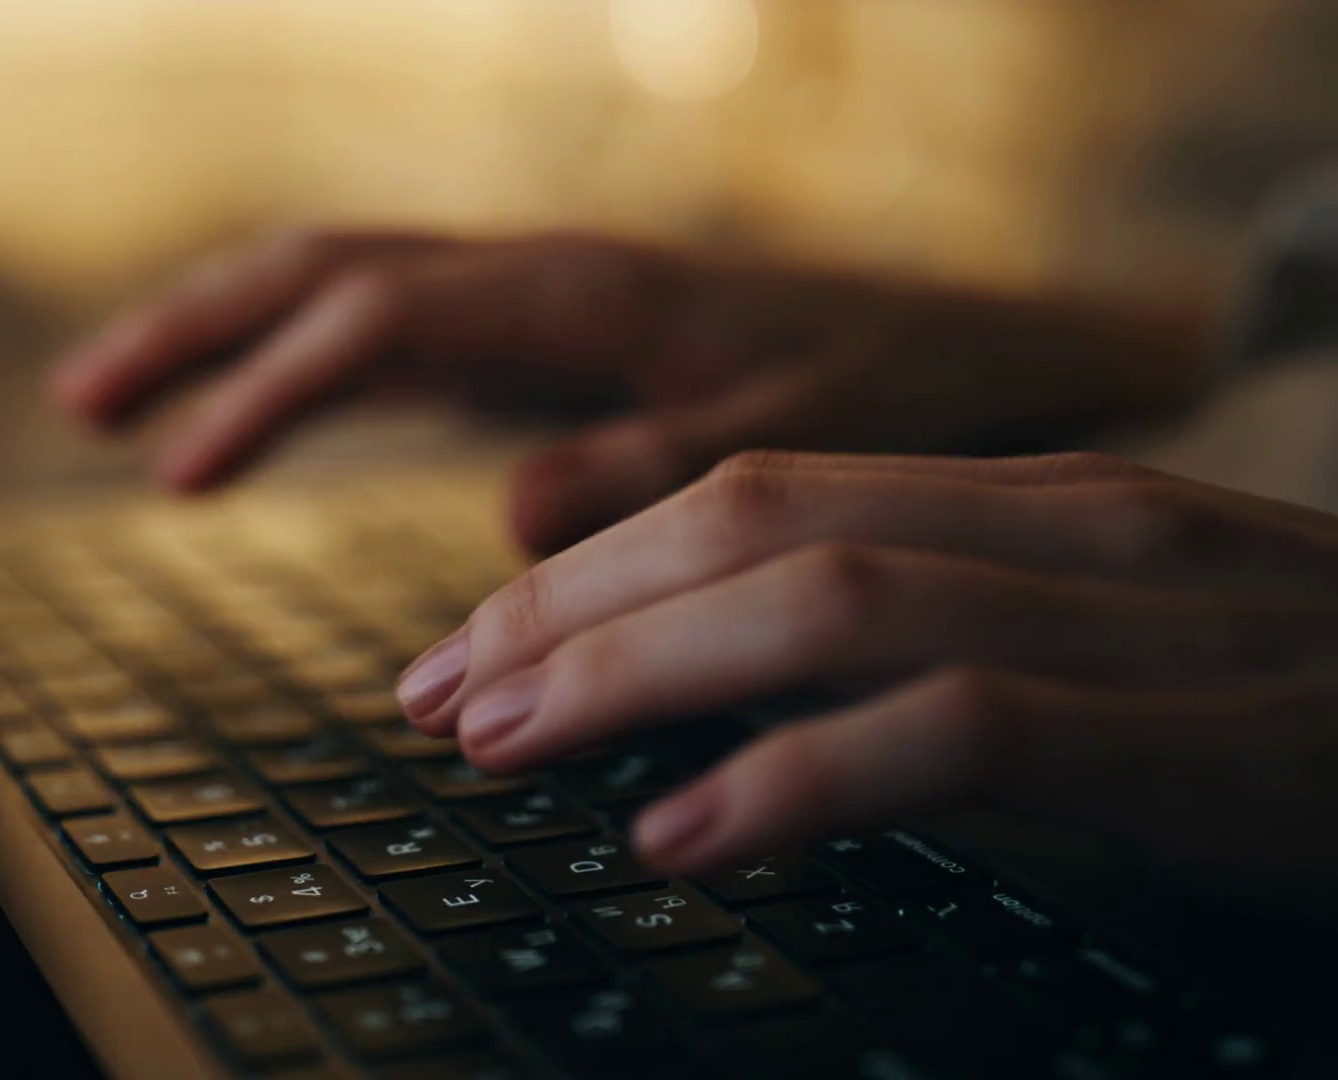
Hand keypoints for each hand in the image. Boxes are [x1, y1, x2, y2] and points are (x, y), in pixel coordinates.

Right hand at [50, 229, 1208, 553]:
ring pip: (340, 284)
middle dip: (191, 328)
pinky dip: (299, 367)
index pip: (378, 319)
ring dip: (221, 332)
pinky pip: (388, 330)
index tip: (181, 482)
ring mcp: (533, 299)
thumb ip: (653, 470)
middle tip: (78, 402)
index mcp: (583, 288)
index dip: (266, 394)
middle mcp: (539, 273)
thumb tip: (506, 517)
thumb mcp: (797, 440)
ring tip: (110, 401)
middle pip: (323, 267)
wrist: (982, 342)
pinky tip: (256, 417)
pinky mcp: (542, 337)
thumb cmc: (900, 388)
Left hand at [395, 451, 1337, 909]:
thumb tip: (724, 703)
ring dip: (632, 670)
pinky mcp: (1197, 739)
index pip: (753, 493)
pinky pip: (954, 730)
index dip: (586, 566)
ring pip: (822, 599)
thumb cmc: (1297, 708)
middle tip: (436, 693)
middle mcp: (1067, 530)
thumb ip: (927, 647)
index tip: (469, 646)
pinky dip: (795, 777)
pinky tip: (676, 834)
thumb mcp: (1096, 647)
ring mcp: (1135, 621)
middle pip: (751, 524)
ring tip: (503, 743)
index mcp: (1030, 505)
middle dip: (566, 609)